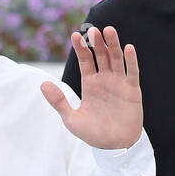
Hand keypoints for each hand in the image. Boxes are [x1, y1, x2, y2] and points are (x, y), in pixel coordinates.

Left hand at [41, 26, 142, 149]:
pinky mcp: (132, 90)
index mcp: (90, 84)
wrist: (115, 146)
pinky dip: (131, 60)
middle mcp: (104, 79)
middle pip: (101, 55)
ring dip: (113, 44)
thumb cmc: (93, 133)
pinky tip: (128, 48)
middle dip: (97, 42)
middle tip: (93, 29)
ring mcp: (118, 83)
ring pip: (116, 59)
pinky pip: (132, 72)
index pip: (85, 60)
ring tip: (109, 30)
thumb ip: (59, 101)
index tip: (75, 35)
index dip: (81, 47)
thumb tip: (42, 84)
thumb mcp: (71, 119)